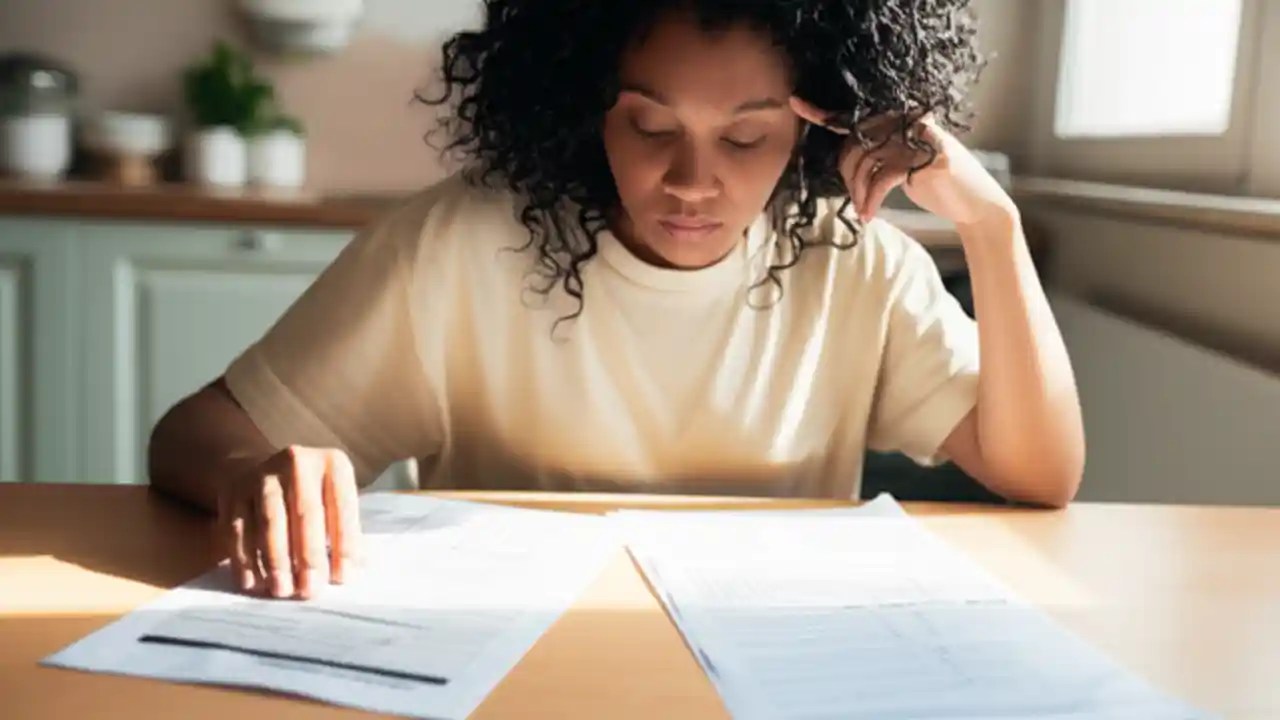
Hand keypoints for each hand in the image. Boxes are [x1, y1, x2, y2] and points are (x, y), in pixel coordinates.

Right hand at [217, 446, 361, 598]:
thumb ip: (346, 533)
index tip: (342, 578)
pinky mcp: (233, 491)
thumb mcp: (336, 502)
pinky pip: (238, 529)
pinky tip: (252, 582)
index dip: (344, 544)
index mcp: (333, 464)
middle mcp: (298, 462)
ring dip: (276, 560)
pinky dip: (244, 558)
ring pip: (270, 521)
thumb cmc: (314, 497)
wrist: (268, 471)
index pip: (342, 507)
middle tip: (309, 591)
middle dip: (308, 556)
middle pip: (306, 513)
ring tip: (282, 590)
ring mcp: (263, 474)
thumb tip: (351, 571)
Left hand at [789, 97, 1016, 226]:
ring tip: (864, 211)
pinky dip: (872, 198)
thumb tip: (844, 161)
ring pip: (867, 161)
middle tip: (855, 200)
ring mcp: (920, 136)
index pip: (856, 115)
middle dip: (848, 176)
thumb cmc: (932, 185)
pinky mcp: (928, 156)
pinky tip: (870, 214)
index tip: (796, 104)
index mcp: (899, 119)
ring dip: (859, 192)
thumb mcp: (899, 166)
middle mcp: (909, 120)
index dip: (824, 112)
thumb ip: (876, 155)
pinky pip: (883, 177)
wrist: (974, 204)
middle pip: (856, 143)